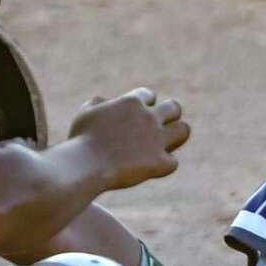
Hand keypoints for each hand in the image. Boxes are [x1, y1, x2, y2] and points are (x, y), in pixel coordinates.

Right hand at [68, 88, 189, 189]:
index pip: (148, 95)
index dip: (143, 106)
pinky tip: (151, 170)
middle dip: (167, 117)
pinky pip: (173, 162)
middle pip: (174, 108)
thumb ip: (98, 103)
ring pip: (183, 130)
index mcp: (132, 101)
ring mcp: (156, 139)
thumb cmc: (81, 140)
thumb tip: (107, 101)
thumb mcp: (85, 114)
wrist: (84, 165)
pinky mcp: (159, 162)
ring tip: (165, 147)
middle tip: (156, 131)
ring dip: (175, 137)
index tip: (135, 118)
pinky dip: (162, 166)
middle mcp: (149, 117)